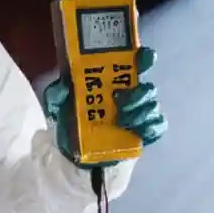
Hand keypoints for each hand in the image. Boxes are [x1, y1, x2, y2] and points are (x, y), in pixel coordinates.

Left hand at [44, 46, 166, 166]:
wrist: (72, 154)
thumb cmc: (69, 121)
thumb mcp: (57, 105)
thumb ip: (56, 94)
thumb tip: (64, 89)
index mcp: (113, 82)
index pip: (135, 64)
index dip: (144, 58)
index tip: (143, 58)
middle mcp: (129, 96)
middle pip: (148, 88)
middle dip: (139, 93)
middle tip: (121, 101)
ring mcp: (137, 115)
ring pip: (153, 106)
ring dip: (141, 111)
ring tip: (123, 120)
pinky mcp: (142, 135)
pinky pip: (157, 127)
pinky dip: (152, 127)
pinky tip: (139, 131)